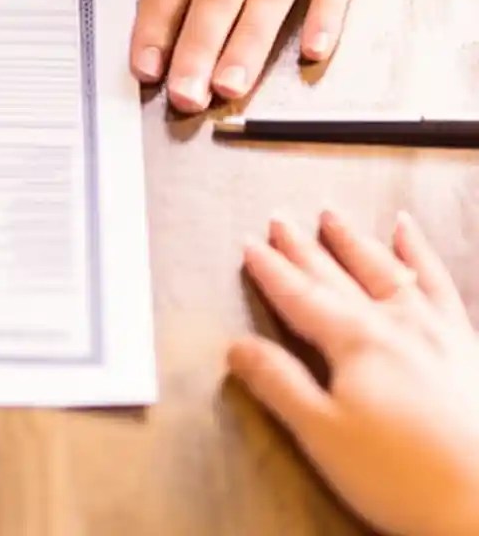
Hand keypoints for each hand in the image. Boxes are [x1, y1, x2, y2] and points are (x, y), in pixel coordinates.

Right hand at [231, 211, 478, 535]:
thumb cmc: (401, 475)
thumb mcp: (323, 434)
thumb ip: (280, 384)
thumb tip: (236, 345)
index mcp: (357, 342)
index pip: (302, 297)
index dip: (271, 271)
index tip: (248, 243)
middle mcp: (398, 324)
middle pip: (341, 276)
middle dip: (306, 248)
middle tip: (280, 218)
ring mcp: (440, 331)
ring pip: (391, 271)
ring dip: (360, 243)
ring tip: (338, 216)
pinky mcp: (469, 347)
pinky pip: (443, 287)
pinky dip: (424, 258)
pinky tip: (415, 242)